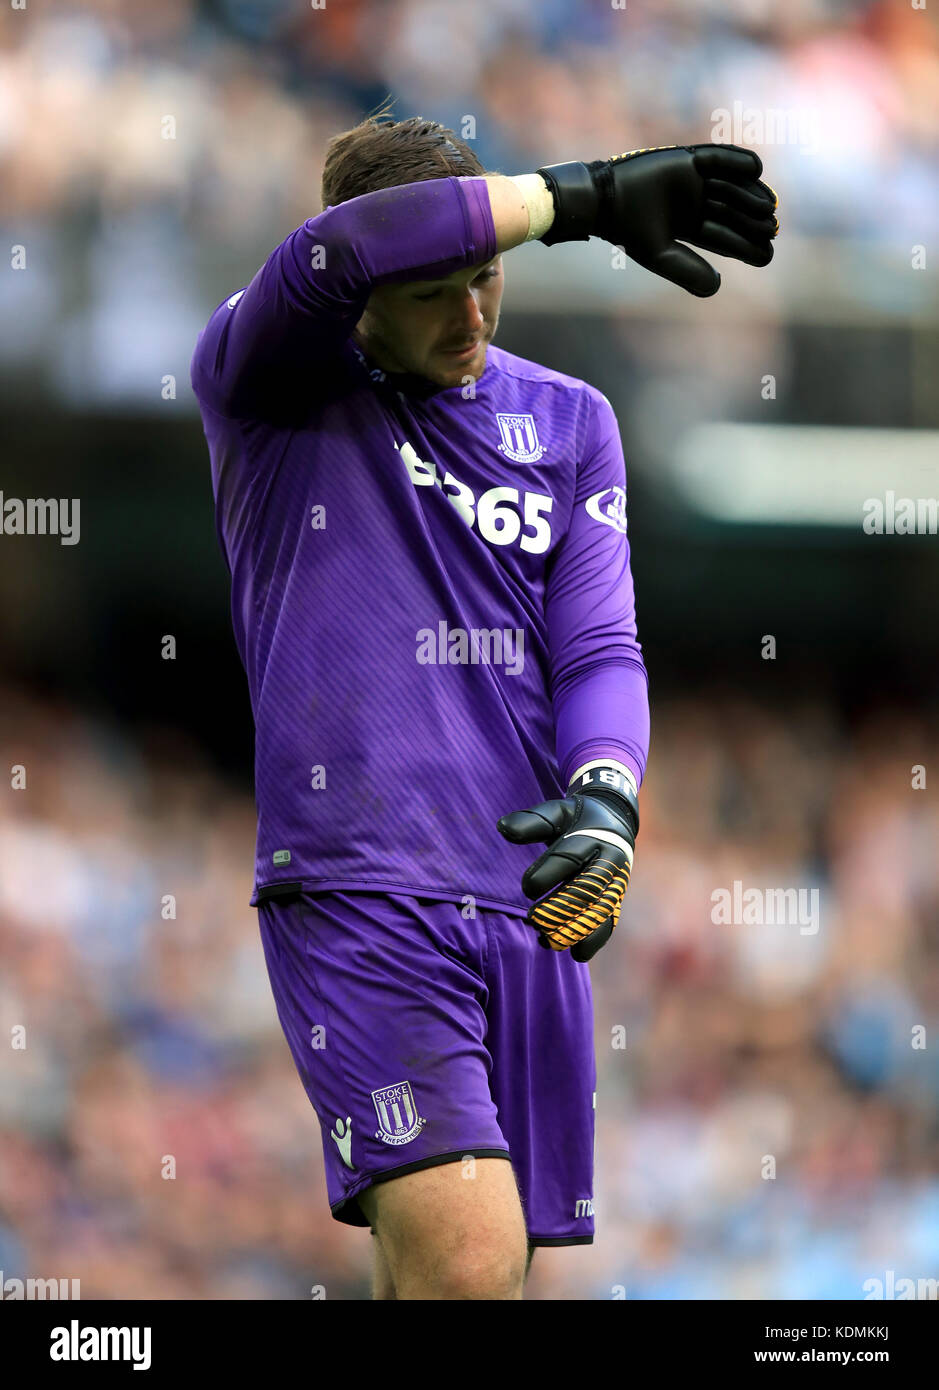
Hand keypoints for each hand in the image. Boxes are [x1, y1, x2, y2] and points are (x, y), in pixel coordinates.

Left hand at [498, 770, 637, 960]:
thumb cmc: (576, 819)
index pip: (569, 858)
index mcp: (591, 837)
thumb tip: (503, 828)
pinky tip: (576, 954)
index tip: (528, 888)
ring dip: (575, 930)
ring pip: (599, 911)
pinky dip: (594, 940)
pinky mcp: (617, 899)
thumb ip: (531, 822)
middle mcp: (608, 861)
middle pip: (586, 890)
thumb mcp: (555, 813)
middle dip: (560, 908)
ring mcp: (616, 883)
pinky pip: (610, 922)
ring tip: (549, 942)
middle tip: (534, 921)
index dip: (547, 875)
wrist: (615, 824)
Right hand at [536, 143, 777, 295]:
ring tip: (769, 207)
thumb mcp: (662, 256)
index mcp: (690, 226)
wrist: (607, 200)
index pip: (726, 237)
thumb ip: (688, 271)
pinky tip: (756, 171)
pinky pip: (721, 158)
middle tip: (773, 231)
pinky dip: (738, 161)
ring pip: (732, 187)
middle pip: (734, 212)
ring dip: (752, 196)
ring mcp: (694, 180)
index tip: (767, 256)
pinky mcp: (690, 160)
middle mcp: (696, 203)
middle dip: (754, 222)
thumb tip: (718, 287)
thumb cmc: (629, 231)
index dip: (747, 247)